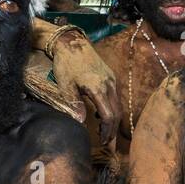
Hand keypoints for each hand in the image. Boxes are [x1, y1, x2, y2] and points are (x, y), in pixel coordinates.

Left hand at [47, 32, 119, 147]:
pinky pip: (115, 97)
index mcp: (99, 89)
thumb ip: (74, 104)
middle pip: (117, 113)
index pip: (109, 116)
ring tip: (104, 130)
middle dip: (112, 129)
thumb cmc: (66, 63)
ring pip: (118, 105)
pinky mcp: (111, 76)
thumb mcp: (66, 85)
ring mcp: (112, 80)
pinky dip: (112, 108)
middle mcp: (109, 85)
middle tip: (105, 140)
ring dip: (113, 119)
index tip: (102, 140)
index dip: (107, 130)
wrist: (72, 42)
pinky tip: (101, 113)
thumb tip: (80, 122)